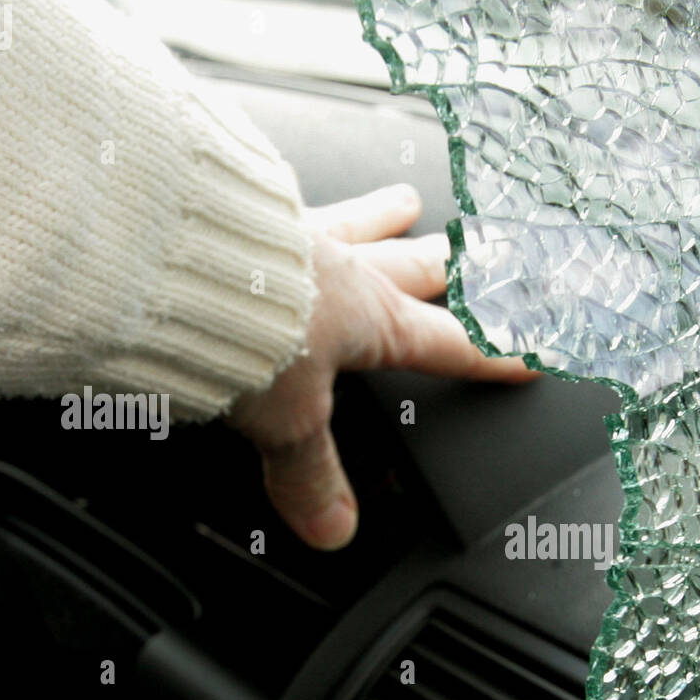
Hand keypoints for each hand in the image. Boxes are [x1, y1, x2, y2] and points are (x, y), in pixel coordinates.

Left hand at [229, 185, 535, 550]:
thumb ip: (310, 475)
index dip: (492, 356)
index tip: (529, 354)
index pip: (449, 346)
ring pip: (358, 220)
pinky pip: (284, 190)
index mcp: (370, 321)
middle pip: (415, 269)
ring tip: (403, 200)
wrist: (170, 250)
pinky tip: (281, 172)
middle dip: (455, 270)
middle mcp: (343, 268)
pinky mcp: (242, 202)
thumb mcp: (285, 421)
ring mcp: (297, 228)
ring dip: (384, 214)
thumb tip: (332, 527)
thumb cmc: (238, 323)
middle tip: (487, 255)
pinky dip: (297, 185)